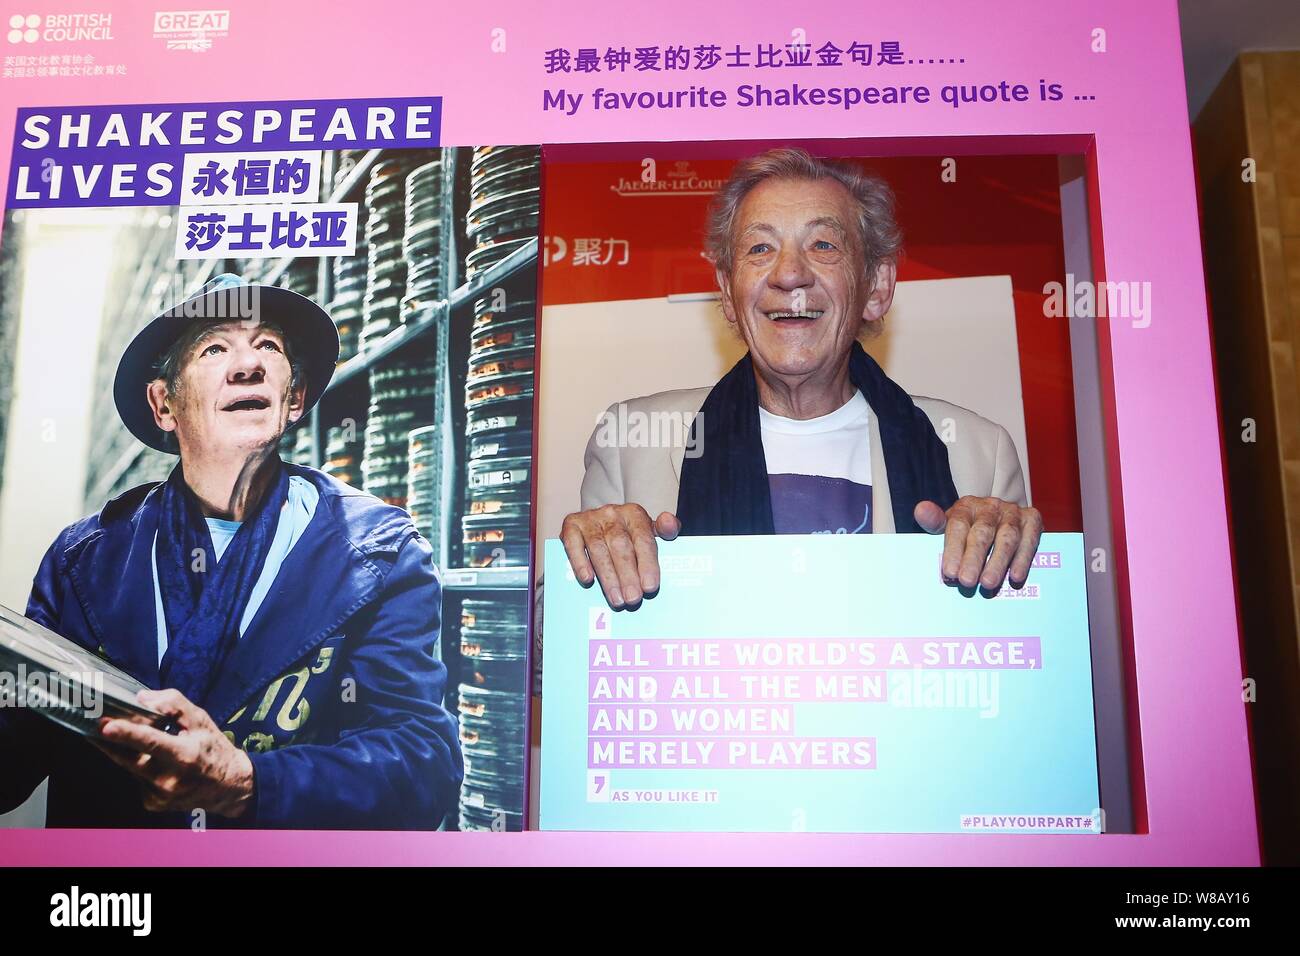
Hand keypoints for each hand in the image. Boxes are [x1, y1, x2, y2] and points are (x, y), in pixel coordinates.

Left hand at [94, 688, 253, 817]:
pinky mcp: (153, 803)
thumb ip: (174, 705)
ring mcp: (159, 794)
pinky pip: (138, 780)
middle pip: (129, 758)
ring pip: (132, 768)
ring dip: (131, 754)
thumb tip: (142, 698)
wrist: (229, 786)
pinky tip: (156, 766)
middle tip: (97, 727)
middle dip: (109, 743)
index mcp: (184, 755)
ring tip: (142, 745)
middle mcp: (169, 779)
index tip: (105, 727)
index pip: (151, 742)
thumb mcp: (201, 721)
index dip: (127, 734)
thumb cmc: (214, 749)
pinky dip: (141, 769)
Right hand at [560, 504, 680, 609]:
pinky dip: (580, 562)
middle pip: (620, 546)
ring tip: (616, 599)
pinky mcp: (571, 524)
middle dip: (628, 575)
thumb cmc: (627, 535)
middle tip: (633, 599)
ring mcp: (590, 518)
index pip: (643, 539)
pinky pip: (573, 545)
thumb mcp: (648, 531)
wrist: (598, 524)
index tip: (650, 587)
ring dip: (608, 577)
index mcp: (635, 514)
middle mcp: (612, 513)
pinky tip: (588, 579)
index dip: (647, 564)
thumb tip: (670, 524)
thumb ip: (665, 530)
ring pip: (598, 549)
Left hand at [915, 496, 1042, 593]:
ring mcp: (1012, 512)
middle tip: (967, 582)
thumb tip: (921, 510)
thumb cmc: (969, 527)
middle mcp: (990, 506)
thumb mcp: (948, 524)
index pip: (957, 525)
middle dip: (974, 559)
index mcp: (965, 507)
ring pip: (1007, 538)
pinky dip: (1023, 559)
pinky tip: (1016, 577)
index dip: (953, 549)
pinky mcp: (1032, 519)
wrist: (999, 516)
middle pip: (982, 533)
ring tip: (988, 584)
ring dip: (998, 562)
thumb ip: (933, 522)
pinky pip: (1030, 540)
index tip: (949, 572)